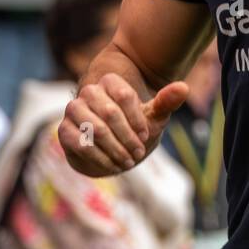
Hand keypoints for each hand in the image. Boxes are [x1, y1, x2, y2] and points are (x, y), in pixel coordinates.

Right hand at [60, 72, 187, 176]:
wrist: (112, 149)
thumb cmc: (135, 129)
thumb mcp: (154, 116)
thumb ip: (166, 101)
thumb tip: (184, 87)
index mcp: (110, 82)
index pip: (124, 96)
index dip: (137, 119)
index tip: (146, 135)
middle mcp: (88, 92)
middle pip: (110, 113)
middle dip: (127, 138)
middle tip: (139, 153)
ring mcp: (73, 110)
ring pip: (96, 130)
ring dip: (115, 149)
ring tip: (128, 162)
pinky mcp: (64, 130)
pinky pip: (81, 144)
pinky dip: (100, 158)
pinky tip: (113, 166)